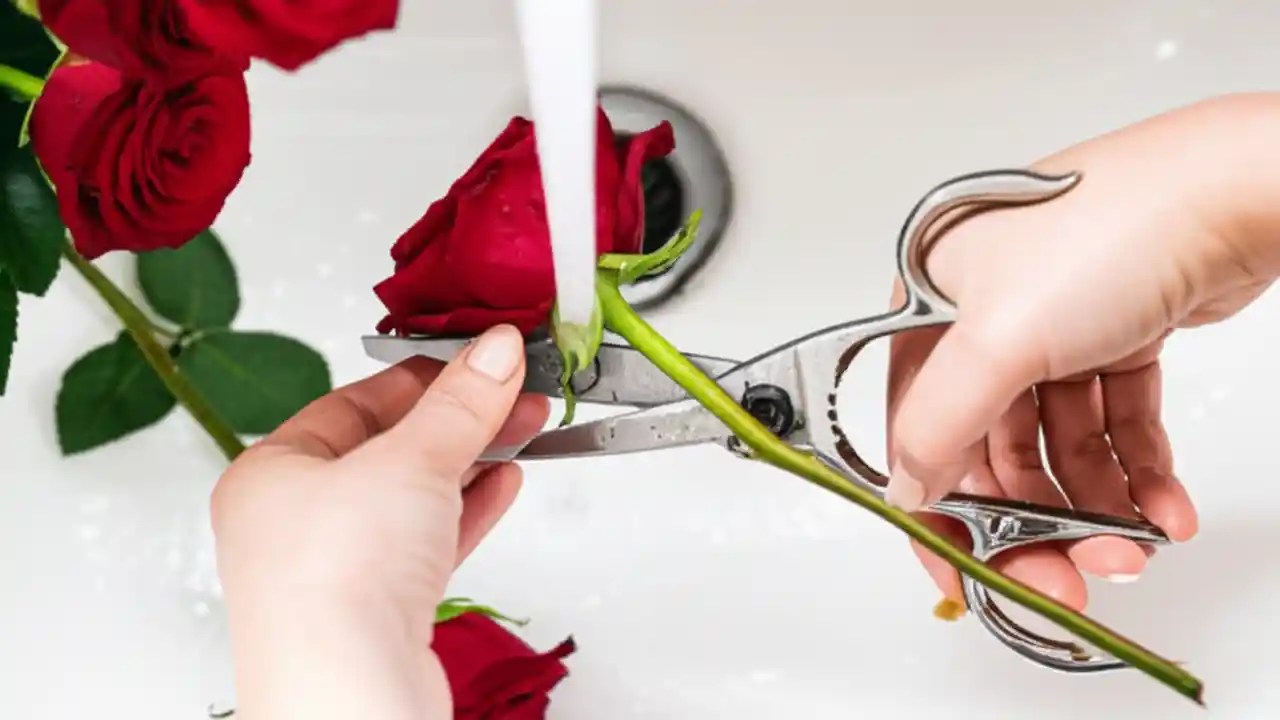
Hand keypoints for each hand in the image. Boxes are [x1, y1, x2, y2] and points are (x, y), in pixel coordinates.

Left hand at [212, 325, 548, 718]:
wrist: (348, 696)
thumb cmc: (334, 585)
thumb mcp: (410, 461)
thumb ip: (461, 404)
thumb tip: (495, 351)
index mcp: (270, 474)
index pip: (354, 401)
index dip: (423, 376)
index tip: (477, 358)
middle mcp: (295, 523)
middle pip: (389, 448)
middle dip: (460, 418)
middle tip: (515, 391)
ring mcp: (338, 569)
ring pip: (413, 497)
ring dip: (472, 461)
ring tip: (522, 428)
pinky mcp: (380, 609)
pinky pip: (428, 543)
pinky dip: (468, 510)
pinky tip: (503, 483)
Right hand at [886, 94, 1279, 610]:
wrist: (1234, 191)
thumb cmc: (1113, 227)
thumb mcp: (999, 338)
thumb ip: (937, 424)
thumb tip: (906, 489)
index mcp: (929, 307)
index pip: (916, 431)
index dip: (940, 510)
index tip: (969, 571)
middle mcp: (982, 319)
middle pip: (988, 450)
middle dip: (1031, 520)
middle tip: (1068, 571)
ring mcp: (1050, 328)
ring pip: (1054, 446)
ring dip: (1091, 504)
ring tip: (1132, 541)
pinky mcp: (1112, 334)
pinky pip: (1111, 424)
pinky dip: (1133, 470)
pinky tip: (1161, 506)